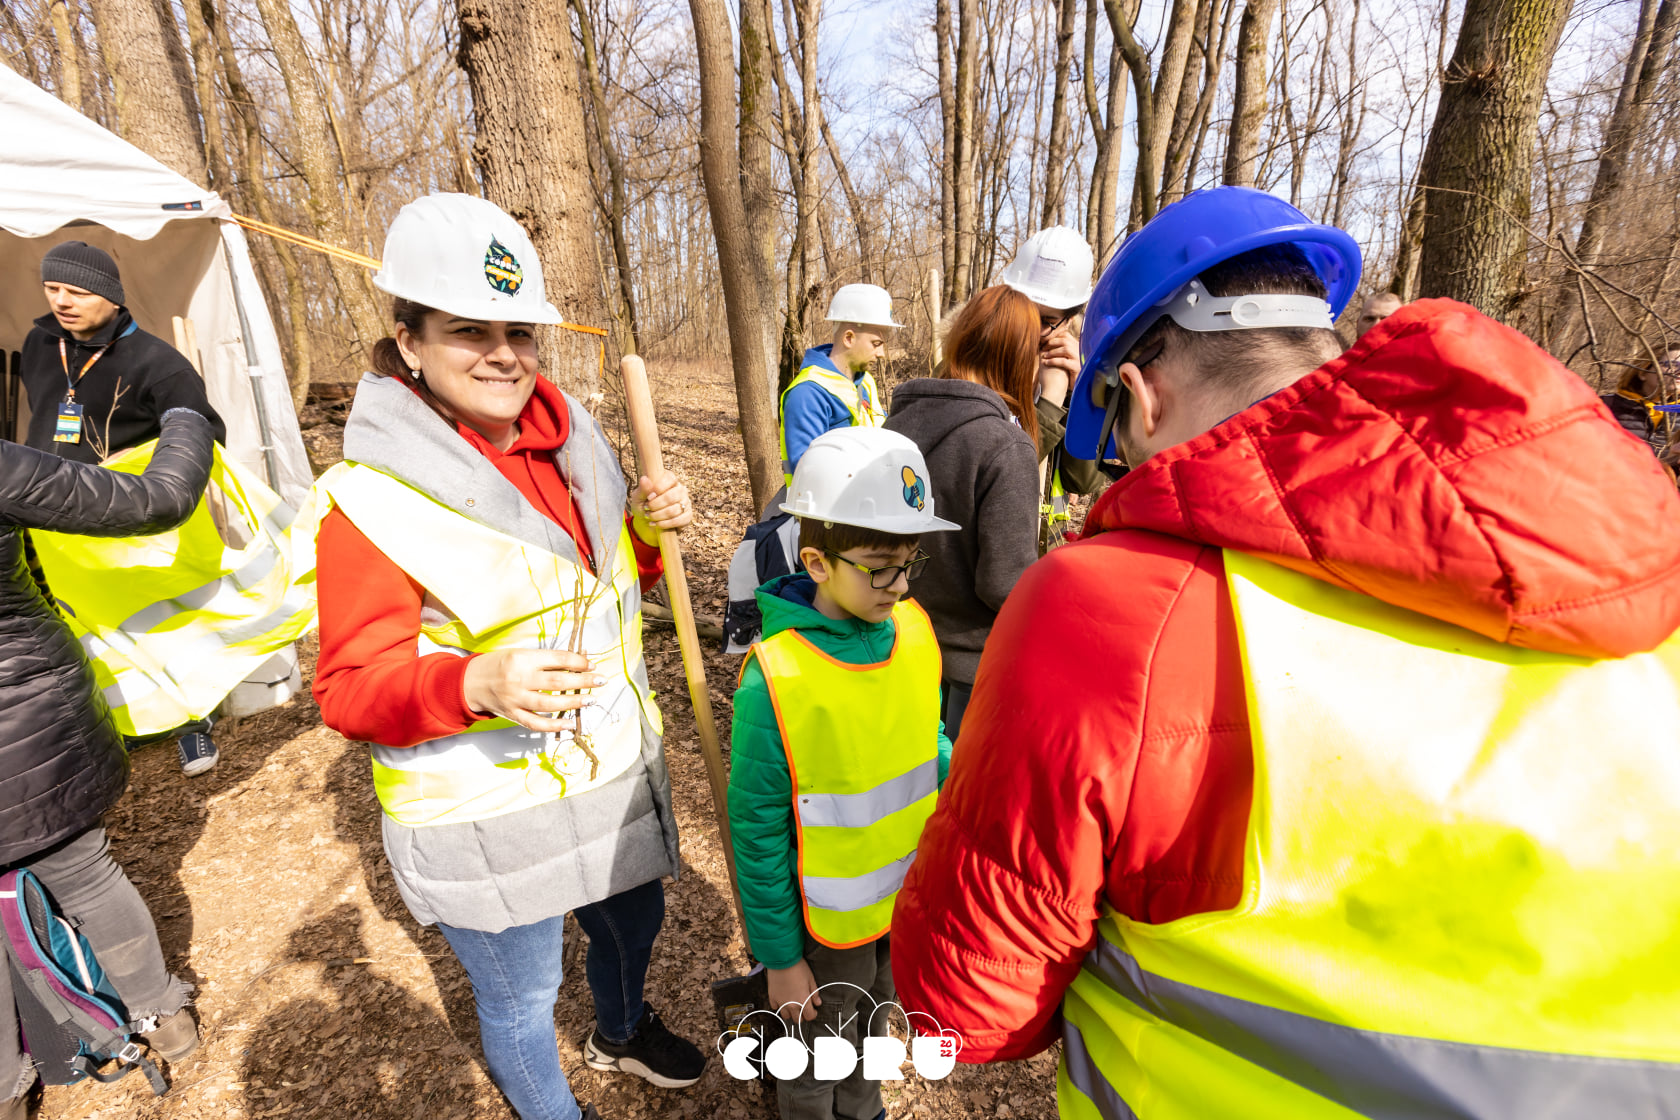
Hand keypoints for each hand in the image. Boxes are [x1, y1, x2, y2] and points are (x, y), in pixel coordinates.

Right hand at [461, 648, 603, 732]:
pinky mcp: (512, 714)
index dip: (578, 662)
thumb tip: (577, 663)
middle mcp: (519, 679)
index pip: (557, 659)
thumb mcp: (520, 654)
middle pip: (557, 681)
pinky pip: (536, 723)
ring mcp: (515, 699)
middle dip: (583, 681)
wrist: (470, 682)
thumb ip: (545, 660)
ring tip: (590, 700)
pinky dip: (554, 725)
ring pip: (550, 704)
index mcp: (522, 658)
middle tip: (601, 681)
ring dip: (574, 702)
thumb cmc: (499, 664)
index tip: (593, 664)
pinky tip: (569, 723)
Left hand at [630, 469, 693, 542]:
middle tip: (646, 508)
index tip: (648, 497)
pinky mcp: (687, 516)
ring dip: (658, 515)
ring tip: (649, 516)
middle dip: (656, 505)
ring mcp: (686, 502)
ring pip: (675, 510)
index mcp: (669, 480)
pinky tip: (657, 524)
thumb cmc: (643, 506)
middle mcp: (680, 489)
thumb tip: (644, 479)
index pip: (670, 478)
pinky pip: (679, 520)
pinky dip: (665, 524)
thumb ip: (642, 489)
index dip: (658, 488)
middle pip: (673, 496)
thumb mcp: (638, 498)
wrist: (647, 524)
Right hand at [768, 961, 821, 1021]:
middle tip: (803, 1008)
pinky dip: (779, 1005)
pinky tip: (783, 999)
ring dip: (790, 1012)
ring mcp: (781, 1002)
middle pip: (797, 1019)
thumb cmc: (798, 967)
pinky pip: (775, 1007)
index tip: (814, 1010)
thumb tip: (818, 1003)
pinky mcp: (772, 997)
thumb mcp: (811, 979)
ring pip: (786, 1016)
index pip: (809, 1016)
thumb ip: (814, 993)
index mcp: (803, 1000)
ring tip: (793, 1004)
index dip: (813, 1014)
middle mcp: (791, 1005)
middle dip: (802, 1015)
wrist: (781, 959)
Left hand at [1036, 332, 1080, 406]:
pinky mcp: (1077, 368)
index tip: (1045, 341)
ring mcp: (1079, 359)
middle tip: (1043, 348)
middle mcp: (1080, 351)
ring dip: (1052, 352)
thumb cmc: (1070, 372)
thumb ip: (1061, 350)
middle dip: (1052, 343)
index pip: (1066, 335)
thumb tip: (1047, 343)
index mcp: (1078, 346)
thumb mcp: (1067, 358)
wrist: (1079, 386)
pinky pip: (1063, 361)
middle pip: (1065, 340)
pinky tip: (1046, 363)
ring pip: (1065, 349)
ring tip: (1044, 356)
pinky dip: (1053, 361)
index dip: (1054, 336)